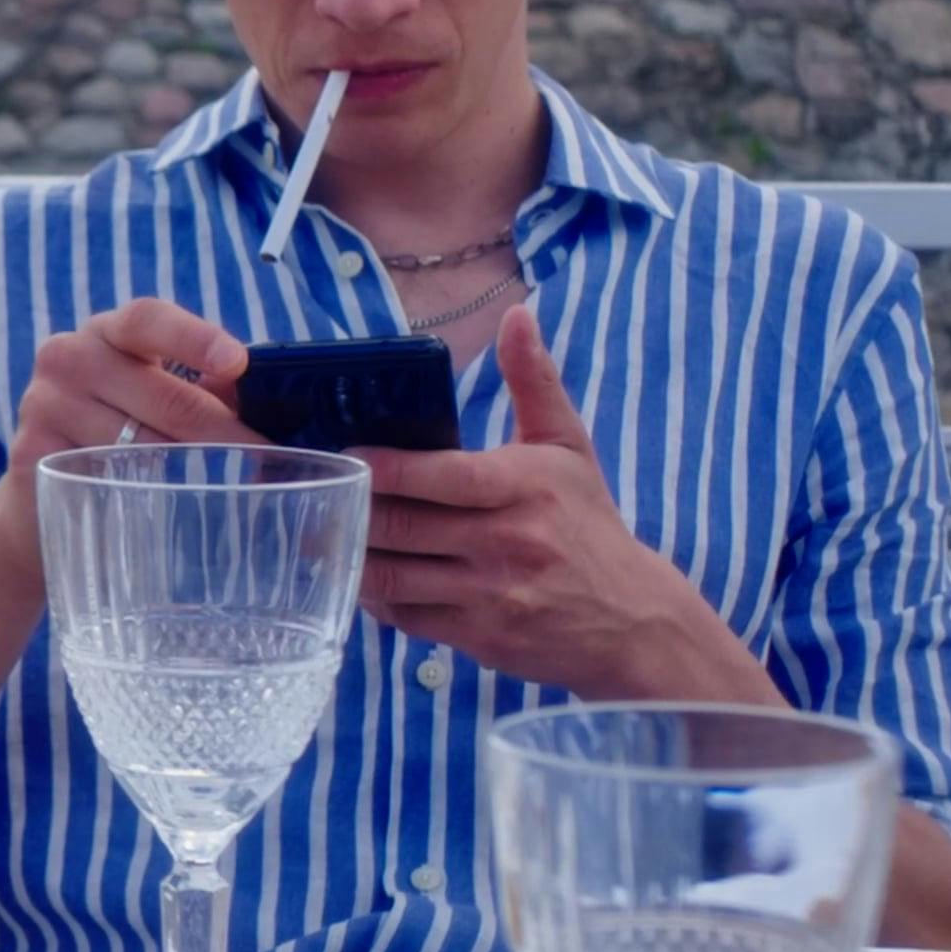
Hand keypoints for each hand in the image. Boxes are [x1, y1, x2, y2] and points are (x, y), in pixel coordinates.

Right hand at [0, 300, 258, 585]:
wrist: (42, 489)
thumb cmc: (119, 434)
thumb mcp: (157, 397)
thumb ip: (206, 391)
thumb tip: (274, 406)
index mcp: (107, 331)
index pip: (148, 319)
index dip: (195, 338)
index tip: (237, 363)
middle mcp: (68, 356)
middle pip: (165, 396)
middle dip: (226, 433)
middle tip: (266, 463)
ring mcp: (44, 404)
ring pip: (142, 446)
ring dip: (193, 472)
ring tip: (229, 492)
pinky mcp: (31, 454)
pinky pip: (106, 478)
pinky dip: (145, 496)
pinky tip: (165, 507)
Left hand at [356, 305, 748, 697]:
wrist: (633, 621)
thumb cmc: (589, 525)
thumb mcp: (568, 448)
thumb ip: (534, 381)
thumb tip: (517, 314)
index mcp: (524, 486)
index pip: (439, 475)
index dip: (383, 468)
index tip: (347, 455)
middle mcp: (507, 541)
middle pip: (402, 525)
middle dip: (353, 509)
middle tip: (317, 492)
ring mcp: (490, 595)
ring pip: (393, 575)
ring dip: (351, 555)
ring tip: (323, 531)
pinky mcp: (478, 637)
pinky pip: (406, 616)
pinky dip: (375, 597)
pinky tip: (362, 574)